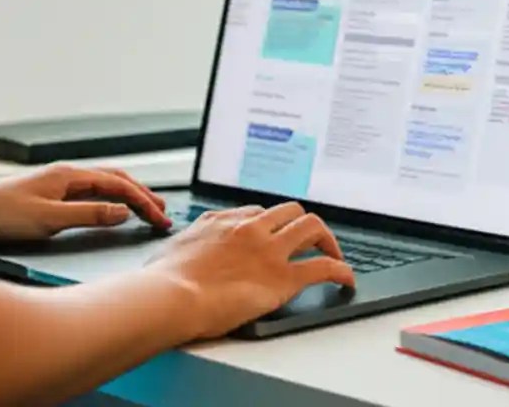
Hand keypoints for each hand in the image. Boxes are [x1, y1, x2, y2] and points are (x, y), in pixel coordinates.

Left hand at [0, 164, 171, 242]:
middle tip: (163, 213)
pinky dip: (108, 200)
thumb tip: (122, 211)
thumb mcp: (49, 219)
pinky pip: (89, 193)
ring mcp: (56, 183)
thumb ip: (89, 214)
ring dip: (127, 196)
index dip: (144, 202)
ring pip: (103, 185)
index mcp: (70, 175)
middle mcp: (66, 174)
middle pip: (116, 179)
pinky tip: (110, 210)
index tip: (161, 219)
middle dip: (143, 195)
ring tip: (145, 210)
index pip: (119, 185)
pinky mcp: (47, 195)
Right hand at [146, 202, 354, 339]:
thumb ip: (190, 243)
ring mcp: (270, 251)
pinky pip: (323, 267)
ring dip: (327, 239)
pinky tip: (346, 278)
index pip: (258, 212)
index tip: (276, 234)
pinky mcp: (283, 278)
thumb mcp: (173, 248)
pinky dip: (341, 270)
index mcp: (223, 221)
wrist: (169, 296)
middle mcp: (251, 229)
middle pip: (290, 211)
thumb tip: (187, 249)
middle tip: (309, 240)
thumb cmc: (162, 280)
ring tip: (333, 253)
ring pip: (312, 228)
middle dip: (303, 224)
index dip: (271, 224)